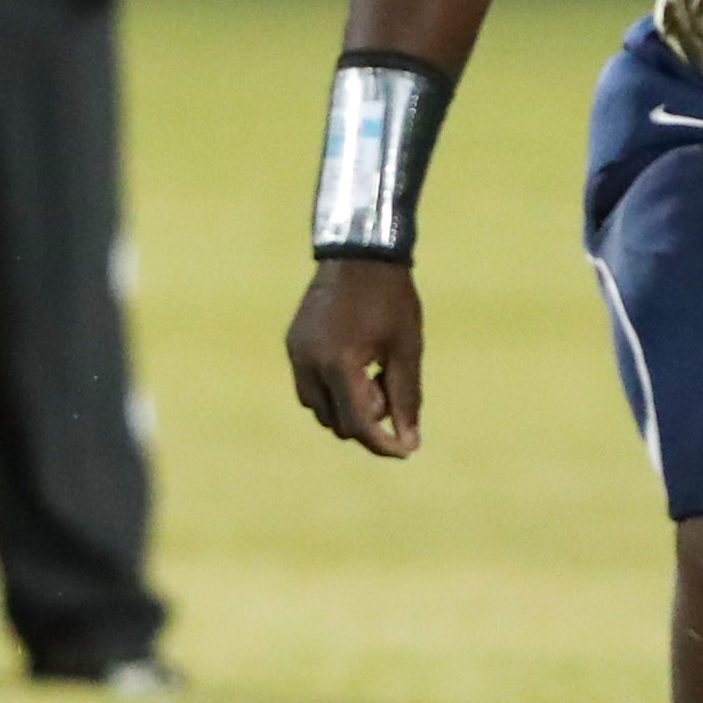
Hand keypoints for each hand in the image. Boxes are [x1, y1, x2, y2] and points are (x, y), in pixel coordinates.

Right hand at [287, 258, 422, 457]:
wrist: (360, 252)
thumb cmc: (391, 298)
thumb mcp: (406, 349)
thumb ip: (407, 399)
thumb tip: (409, 442)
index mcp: (338, 364)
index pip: (358, 425)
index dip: (384, 444)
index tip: (406, 450)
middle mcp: (309, 363)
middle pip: (336, 423)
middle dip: (367, 419)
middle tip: (389, 386)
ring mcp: (296, 353)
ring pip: (318, 409)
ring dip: (347, 408)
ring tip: (373, 373)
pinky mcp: (293, 344)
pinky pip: (308, 386)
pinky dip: (332, 390)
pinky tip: (357, 365)